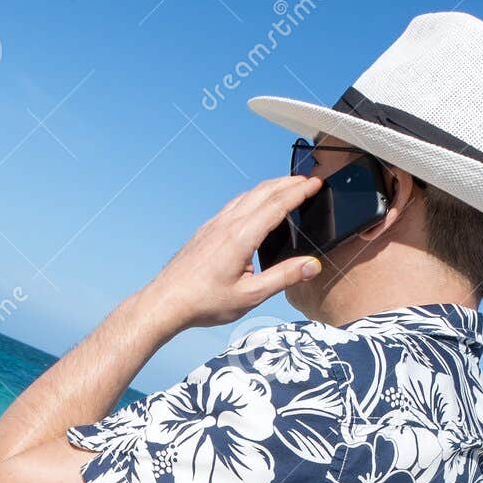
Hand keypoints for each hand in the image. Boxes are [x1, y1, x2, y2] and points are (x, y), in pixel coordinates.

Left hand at [143, 175, 323, 331]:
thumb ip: (283, 277)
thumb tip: (311, 265)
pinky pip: (233, 205)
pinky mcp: (206, 231)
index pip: (277, 205)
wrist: (166, 302)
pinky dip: (252, 198)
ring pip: (246, 196)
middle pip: (263, 192)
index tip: (316, 183)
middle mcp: (227, 224)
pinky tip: (254, 206)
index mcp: (241, 237)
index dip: (299, 192)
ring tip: (286, 188)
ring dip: (269, 188)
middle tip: (307, 181)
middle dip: (288, 183)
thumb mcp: (250, 296)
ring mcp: (214, 225)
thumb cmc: (204, 302)